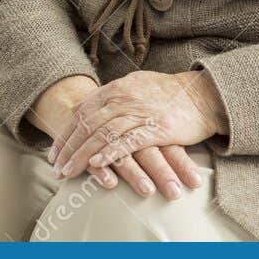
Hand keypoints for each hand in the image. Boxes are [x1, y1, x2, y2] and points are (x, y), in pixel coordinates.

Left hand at [49, 70, 224, 197]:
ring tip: (68, 172)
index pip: (81, 112)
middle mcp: (122, 99)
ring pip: (101, 135)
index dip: (65, 134)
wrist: (204, 95)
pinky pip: (127, 142)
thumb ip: (114, 96)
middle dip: (67, 148)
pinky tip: (95, 164)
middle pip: (86, 125)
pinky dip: (108, 153)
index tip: (54, 152)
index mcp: (116, 89)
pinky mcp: (155, 128)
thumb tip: (92, 107)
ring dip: (81, 156)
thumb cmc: (170, 94)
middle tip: (55, 168)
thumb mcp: (136, 86)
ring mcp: (138, 113)